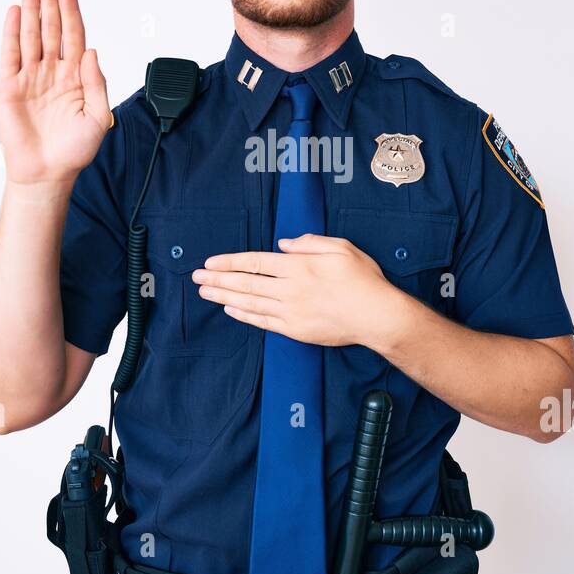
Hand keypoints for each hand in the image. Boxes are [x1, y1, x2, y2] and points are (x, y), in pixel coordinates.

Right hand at [0, 0, 111, 185]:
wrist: (46, 172)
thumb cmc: (74, 150)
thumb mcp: (98, 117)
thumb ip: (97, 83)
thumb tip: (92, 51)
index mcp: (76, 76)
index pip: (74, 34)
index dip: (71, 10)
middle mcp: (53, 71)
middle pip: (51, 27)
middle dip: (50, 0)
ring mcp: (31, 76)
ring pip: (30, 35)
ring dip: (30, 8)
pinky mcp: (9, 86)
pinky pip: (10, 53)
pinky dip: (11, 32)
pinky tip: (14, 11)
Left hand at [191, 234, 402, 347]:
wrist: (377, 317)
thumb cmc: (363, 280)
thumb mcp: (341, 248)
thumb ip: (310, 243)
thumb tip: (283, 244)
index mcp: (299, 266)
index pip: (255, 262)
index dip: (230, 262)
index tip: (211, 262)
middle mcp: (290, 289)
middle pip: (246, 283)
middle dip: (218, 279)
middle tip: (196, 277)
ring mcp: (291, 312)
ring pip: (249, 303)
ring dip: (224, 297)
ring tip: (205, 292)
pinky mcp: (295, 330)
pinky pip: (263, 322)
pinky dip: (244, 315)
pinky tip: (231, 309)